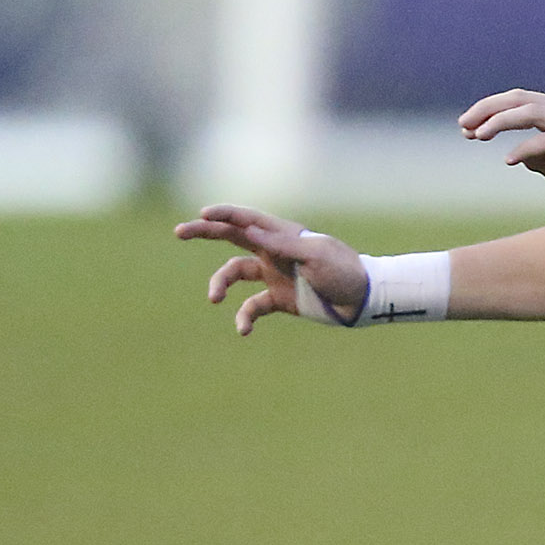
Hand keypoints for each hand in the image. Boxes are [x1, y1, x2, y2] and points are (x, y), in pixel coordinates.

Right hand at [171, 204, 364, 334]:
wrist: (364, 300)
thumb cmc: (344, 271)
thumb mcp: (315, 255)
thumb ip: (282, 244)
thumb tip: (248, 229)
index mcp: (283, 234)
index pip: (247, 218)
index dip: (223, 214)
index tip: (202, 214)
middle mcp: (274, 251)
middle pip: (232, 237)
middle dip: (205, 233)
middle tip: (179, 232)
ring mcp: (274, 274)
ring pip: (235, 274)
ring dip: (220, 284)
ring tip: (214, 298)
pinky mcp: (279, 299)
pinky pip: (252, 306)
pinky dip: (245, 317)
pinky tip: (243, 330)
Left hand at [458, 89, 544, 201]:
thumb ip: (538, 159)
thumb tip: (517, 156)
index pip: (518, 101)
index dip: (489, 111)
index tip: (467, 128)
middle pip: (518, 99)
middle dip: (487, 110)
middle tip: (463, 126)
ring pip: (529, 112)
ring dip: (499, 122)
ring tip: (478, 136)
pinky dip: (524, 149)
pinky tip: (508, 161)